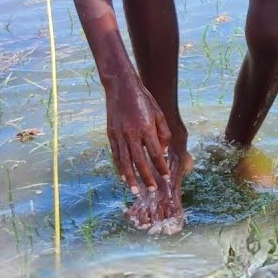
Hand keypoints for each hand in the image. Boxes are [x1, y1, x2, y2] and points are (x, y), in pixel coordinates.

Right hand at [105, 78, 171, 193]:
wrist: (121, 87)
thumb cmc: (143, 100)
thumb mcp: (158, 113)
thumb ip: (163, 133)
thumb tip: (162, 152)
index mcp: (146, 127)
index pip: (155, 153)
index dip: (161, 167)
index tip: (166, 177)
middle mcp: (131, 133)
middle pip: (140, 161)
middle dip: (147, 177)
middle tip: (152, 190)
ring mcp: (119, 134)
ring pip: (125, 161)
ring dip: (131, 178)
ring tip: (135, 191)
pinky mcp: (111, 134)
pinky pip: (116, 155)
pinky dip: (120, 168)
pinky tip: (124, 178)